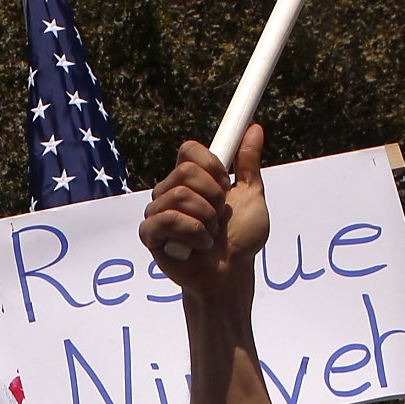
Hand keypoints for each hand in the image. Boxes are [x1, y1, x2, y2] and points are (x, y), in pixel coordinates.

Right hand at [139, 125, 268, 297]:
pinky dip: (192, 232)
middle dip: (212, 196)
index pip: (189, 150)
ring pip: (178, 195)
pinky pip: (167, 219)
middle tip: (219, 216)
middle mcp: (170, 192)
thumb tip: (254, 129)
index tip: (226, 184)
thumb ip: (248, 163)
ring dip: (205, 218)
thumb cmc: (240, 240)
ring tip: (211, 235)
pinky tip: (199, 245)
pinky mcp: (150, 234)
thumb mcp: (251, 196)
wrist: (232, 274)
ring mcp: (157, 213)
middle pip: (184, 172)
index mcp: (191, 180)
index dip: (210, 164)